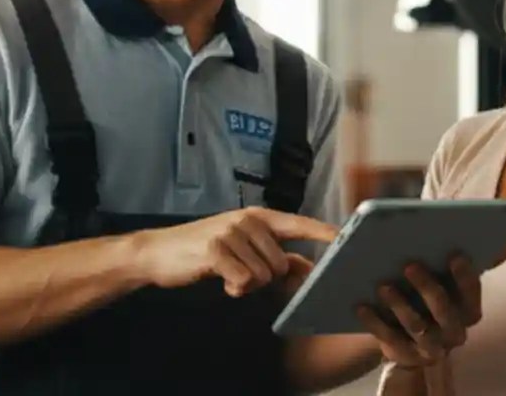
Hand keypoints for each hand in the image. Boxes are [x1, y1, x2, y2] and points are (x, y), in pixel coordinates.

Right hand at [133, 207, 337, 296]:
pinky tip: (220, 280)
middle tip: (239, 271)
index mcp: (259, 217)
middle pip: (280, 264)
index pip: (299, 223)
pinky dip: (233, 289)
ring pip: (262, 275)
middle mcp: (249, 220)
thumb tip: (306, 265)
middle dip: (264, 278)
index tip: (346, 237)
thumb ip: (274, 254)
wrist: (160, 252)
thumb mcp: (242, 247)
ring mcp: (232, 232)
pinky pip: (243, 281)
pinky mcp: (216, 248)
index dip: (323, 232)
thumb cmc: (205, 251)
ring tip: (226, 272)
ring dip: (246, 284)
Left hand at [356, 247, 505, 367]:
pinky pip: (391, 340)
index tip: (454, 254)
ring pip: (418, 327)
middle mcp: (455, 333)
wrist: (410, 337)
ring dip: (400, 305)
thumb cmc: (433, 297)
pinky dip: (376, 323)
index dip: (465, 276)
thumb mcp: (451, 281)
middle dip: (429, 288)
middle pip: (445, 312)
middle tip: (410, 265)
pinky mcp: (406, 357)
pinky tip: (362, 306)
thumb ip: (476, 263)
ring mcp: (431, 348)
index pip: (472, 294)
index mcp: (469, 311)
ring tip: (383, 285)